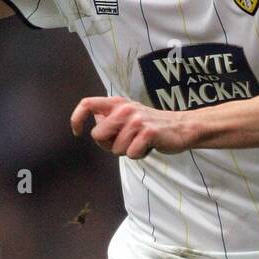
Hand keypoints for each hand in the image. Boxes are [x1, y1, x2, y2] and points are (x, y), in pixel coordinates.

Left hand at [70, 96, 192, 157]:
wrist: (181, 127)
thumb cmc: (151, 125)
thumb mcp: (128, 116)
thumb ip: (109, 118)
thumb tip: (94, 122)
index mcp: (117, 103)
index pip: (87, 104)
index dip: (77, 119)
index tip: (77, 132)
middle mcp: (125, 109)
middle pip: (98, 135)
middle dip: (107, 145)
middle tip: (123, 142)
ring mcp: (136, 120)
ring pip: (115, 148)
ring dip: (127, 151)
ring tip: (140, 142)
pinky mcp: (148, 133)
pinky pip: (131, 154)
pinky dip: (139, 155)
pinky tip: (148, 147)